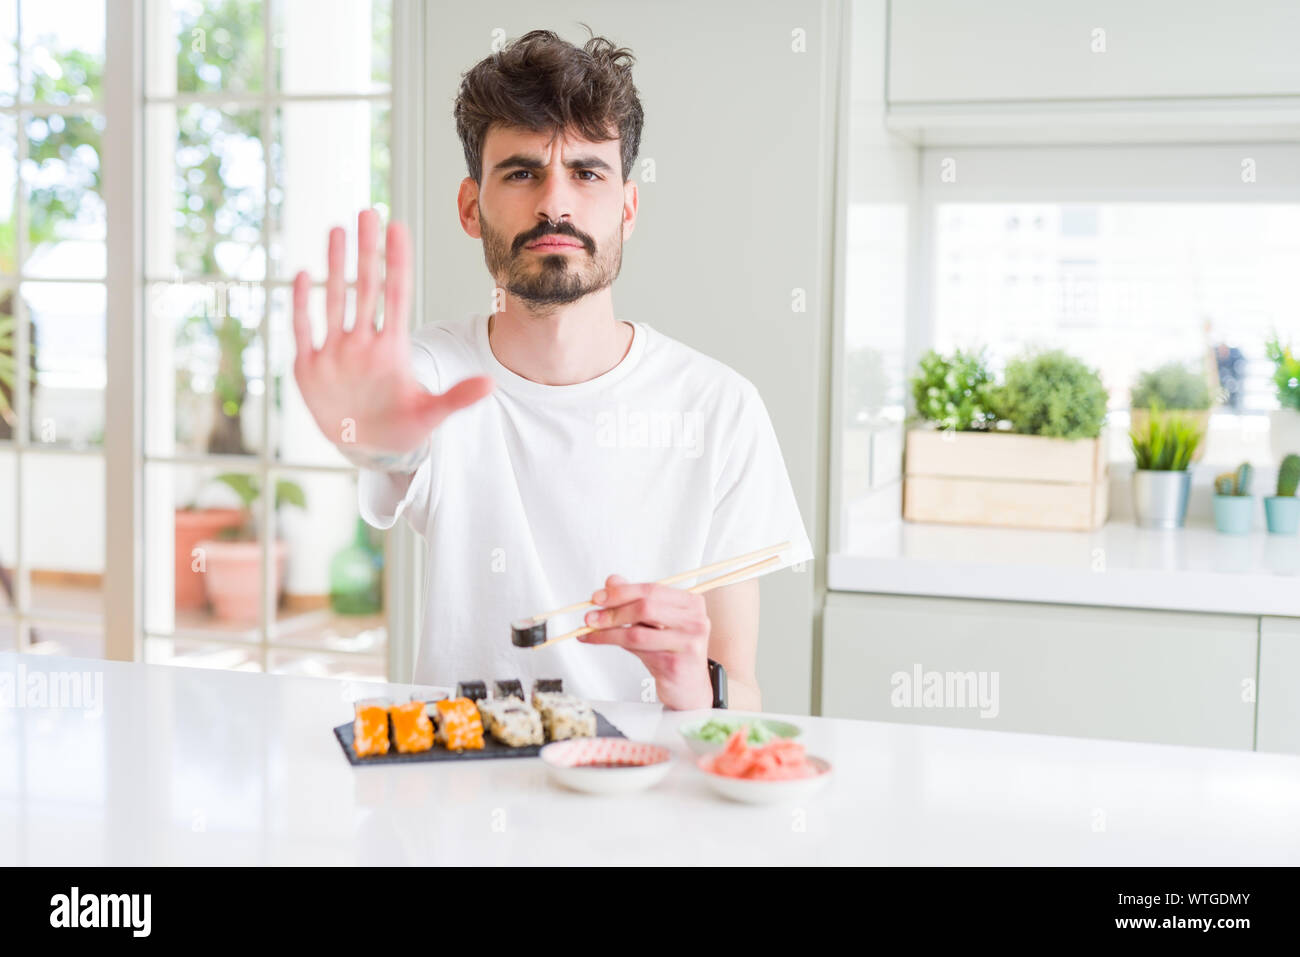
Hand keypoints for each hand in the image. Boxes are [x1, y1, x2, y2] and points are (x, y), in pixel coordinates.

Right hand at [292, 209, 494, 465]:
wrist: (367, 448)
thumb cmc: (402, 426)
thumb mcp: (431, 414)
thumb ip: (457, 398)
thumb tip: (491, 384)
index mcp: (392, 349)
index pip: (396, 295)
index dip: (397, 262)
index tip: (398, 228)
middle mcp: (363, 342)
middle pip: (365, 288)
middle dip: (366, 251)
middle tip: (367, 211)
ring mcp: (336, 352)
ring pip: (335, 300)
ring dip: (335, 266)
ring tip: (338, 229)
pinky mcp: (311, 368)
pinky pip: (305, 330)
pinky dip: (302, 305)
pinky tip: (304, 275)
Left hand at [578, 574, 713, 709]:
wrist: (688, 686)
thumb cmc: (671, 650)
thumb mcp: (655, 621)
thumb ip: (635, 599)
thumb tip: (612, 581)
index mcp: (691, 602)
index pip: (651, 590)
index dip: (621, 592)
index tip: (598, 597)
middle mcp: (695, 620)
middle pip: (645, 608)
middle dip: (612, 611)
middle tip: (590, 617)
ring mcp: (688, 643)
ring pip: (637, 632)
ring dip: (607, 632)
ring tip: (589, 631)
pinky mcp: (676, 664)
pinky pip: (637, 652)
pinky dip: (614, 644)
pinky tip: (600, 641)